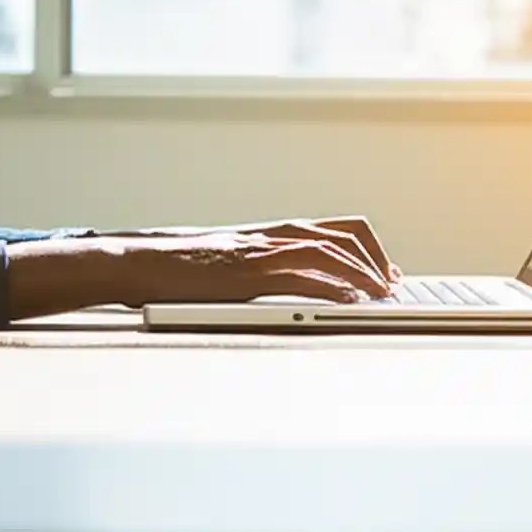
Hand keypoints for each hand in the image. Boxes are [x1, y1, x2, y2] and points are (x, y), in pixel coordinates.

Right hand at [6, 230, 393, 318]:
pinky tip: (348, 302)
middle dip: (375, 260)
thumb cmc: (181, 269)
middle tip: (392, 287)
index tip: (386, 273)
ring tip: (381, 295)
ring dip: (362, 274)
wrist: (138, 263)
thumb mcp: (232, 264)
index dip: (369, 249)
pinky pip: (299, 276)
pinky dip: (330, 287)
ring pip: (328, 252)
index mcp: (271, 232)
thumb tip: (299, 289)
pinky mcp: (246, 272)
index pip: (337, 229)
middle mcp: (272, 235)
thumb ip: (265, 270)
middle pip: (343, 236)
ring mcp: (260, 251)